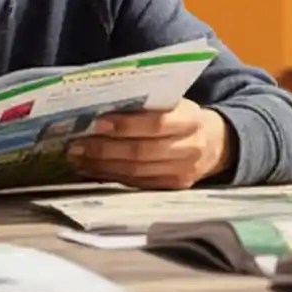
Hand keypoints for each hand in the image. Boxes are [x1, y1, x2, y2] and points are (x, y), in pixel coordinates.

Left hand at [67, 98, 233, 189]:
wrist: (215, 144)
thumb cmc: (182, 116)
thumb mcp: (174, 102)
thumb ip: (147, 103)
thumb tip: (101, 104)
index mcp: (191, 119)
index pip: (157, 124)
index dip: (127, 125)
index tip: (98, 122)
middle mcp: (190, 148)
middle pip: (142, 152)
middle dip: (105, 149)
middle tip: (76, 144)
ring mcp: (182, 172)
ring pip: (136, 172)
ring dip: (102, 165)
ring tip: (77, 157)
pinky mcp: (172, 188)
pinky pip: (136, 184)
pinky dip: (110, 176)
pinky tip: (91, 168)